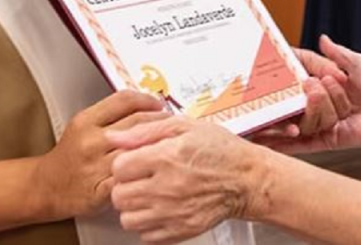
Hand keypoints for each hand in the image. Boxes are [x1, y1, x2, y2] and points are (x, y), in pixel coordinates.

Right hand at [33, 89, 167, 219]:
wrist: (47, 186)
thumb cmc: (69, 157)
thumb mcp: (83, 126)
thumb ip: (111, 115)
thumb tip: (145, 104)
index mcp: (86, 121)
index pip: (124, 100)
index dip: (147, 99)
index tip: (159, 102)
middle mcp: (91, 141)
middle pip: (137, 122)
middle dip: (161, 120)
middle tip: (173, 122)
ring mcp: (96, 166)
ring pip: (138, 149)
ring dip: (159, 145)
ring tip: (169, 144)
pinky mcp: (102, 190)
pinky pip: (132, 176)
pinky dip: (146, 169)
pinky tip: (155, 167)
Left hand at [108, 117, 264, 243]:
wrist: (247, 179)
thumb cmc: (220, 151)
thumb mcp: (186, 126)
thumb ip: (145, 130)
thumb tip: (114, 137)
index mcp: (165, 157)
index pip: (118, 168)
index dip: (125, 162)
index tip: (136, 161)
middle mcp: (166, 187)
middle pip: (119, 196)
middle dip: (126, 186)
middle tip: (140, 179)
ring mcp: (172, 213)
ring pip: (127, 219)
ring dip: (134, 208)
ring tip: (149, 195)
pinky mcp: (180, 230)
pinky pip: (146, 236)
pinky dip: (149, 224)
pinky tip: (161, 209)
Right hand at [250, 35, 360, 154]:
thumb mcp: (357, 63)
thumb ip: (336, 53)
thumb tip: (322, 38)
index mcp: (324, 82)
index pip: (296, 73)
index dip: (283, 69)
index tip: (267, 60)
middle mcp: (318, 102)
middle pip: (296, 96)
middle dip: (311, 89)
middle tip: (319, 84)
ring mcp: (320, 122)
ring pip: (305, 114)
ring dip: (327, 106)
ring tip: (347, 104)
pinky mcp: (325, 140)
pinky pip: (301, 143)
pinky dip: (284, 143)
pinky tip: (267, 141)